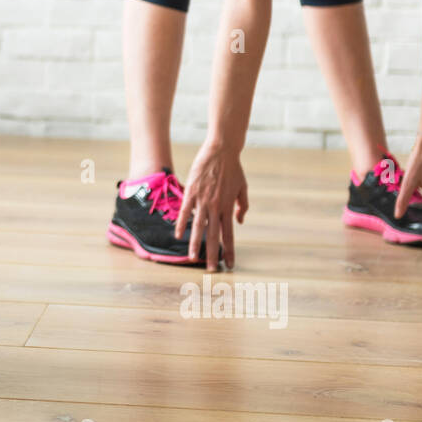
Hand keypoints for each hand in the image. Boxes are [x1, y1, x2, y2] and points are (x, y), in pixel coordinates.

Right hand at [175, 140, 248, 269]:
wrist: (221, 150)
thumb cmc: (234, 168)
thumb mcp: (243, 187)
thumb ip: (243, 206)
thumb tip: (239, 221)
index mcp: (229, 207)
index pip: (229, 235)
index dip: (229, 251)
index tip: (230, 265)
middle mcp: (216, 207)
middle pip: (214, 236)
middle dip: (213, 255)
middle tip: (212, 271)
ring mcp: (203, 200)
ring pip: (198, 227)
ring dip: (195, 244)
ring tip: (192, 258)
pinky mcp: (191, 192)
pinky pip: (185, 212)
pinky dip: (182, 224)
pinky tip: (178, 235)